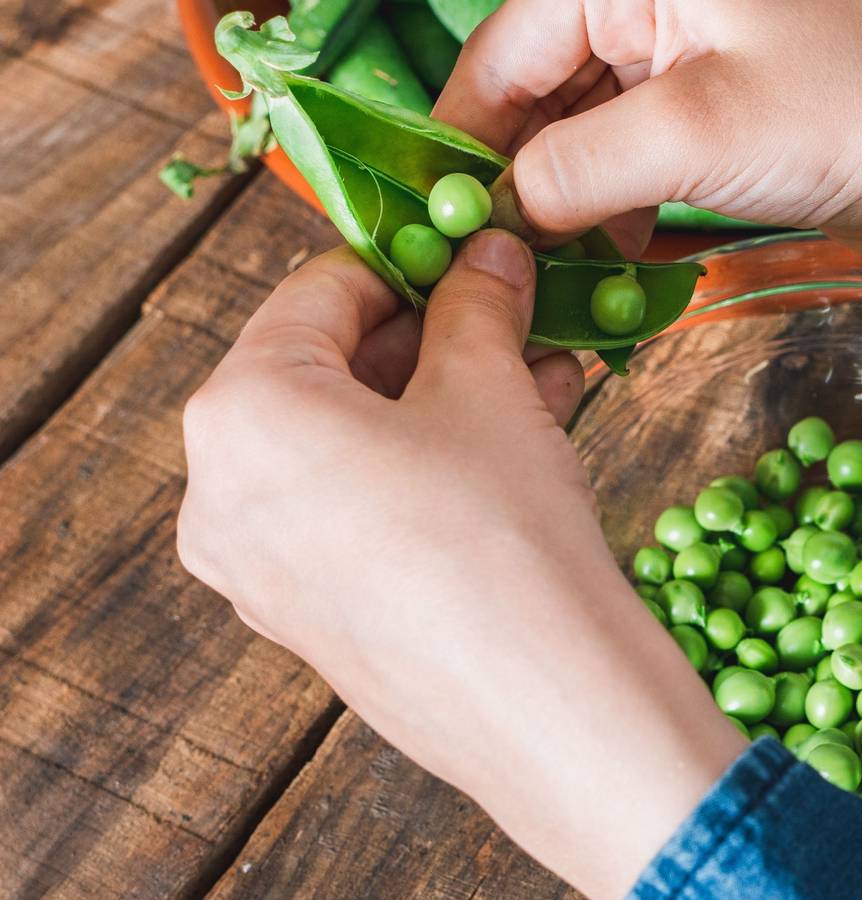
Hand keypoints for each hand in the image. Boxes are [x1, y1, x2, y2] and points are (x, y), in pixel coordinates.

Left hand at [177, 232, 744, 897]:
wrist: (543, 703)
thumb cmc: (500, 528)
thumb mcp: (490, 386)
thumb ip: (477, 304)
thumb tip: (488, 255)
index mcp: (241, 411)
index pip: (319, 293)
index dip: (409, 259)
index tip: (472, 250)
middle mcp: (221, 492)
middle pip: (329, 373)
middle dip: (433, 339)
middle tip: (514, 315)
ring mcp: (260, 568)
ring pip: (351, 448)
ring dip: (444, 401)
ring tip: (543, 378)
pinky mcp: (309, 620)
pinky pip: (359, 512)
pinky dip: (426, 470)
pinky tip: (520, 448)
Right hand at [435, 0, 861, 274]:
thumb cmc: (854, 115)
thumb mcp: (695, 134)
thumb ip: (575, 166)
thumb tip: (499, 206)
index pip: (505, 48)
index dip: (464, 136)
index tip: (431, 218)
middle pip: (541, 86)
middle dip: (518, 173)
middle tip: (488, 261)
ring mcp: (691, 49)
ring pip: (589, 124)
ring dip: (570, 198)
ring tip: (553, 274)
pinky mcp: (723, 101)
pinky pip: (640, 148)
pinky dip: (621, 201)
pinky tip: (617, 259)